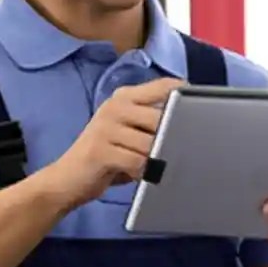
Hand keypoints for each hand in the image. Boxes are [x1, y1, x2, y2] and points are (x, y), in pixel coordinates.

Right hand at [50, 77, 182, 207]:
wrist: (66, 180)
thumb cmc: (104, 156)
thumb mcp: (127, 132)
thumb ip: (150, 122)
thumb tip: (188, 122)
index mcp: (123, 97)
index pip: (162, 87)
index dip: (183, 95)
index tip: (202, 108)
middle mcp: (114, 107)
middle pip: (161, 117)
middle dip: (171, 138)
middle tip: (172, 152)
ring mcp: (106, 128)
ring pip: (151, 143)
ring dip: (154, 159)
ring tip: (149, 167)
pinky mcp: (101, 151)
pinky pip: (137, 161)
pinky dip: (143, 172)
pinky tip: (138, 175)